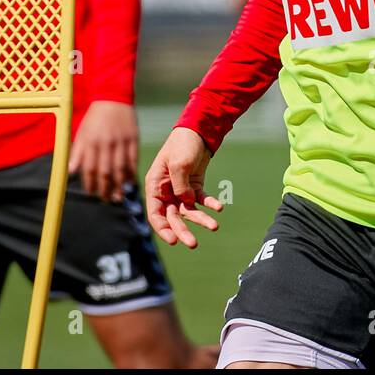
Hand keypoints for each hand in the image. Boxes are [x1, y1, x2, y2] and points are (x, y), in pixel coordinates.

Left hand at [69, 100, 138, 202]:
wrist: (113, 98)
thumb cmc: (94, 117)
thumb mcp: (81, 132)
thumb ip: (76, 152)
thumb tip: (70, 171)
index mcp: (91, 141)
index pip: (89, 168)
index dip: (90, 184)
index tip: (91, 193)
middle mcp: (106, 143)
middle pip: (105, 172)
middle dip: (105, 188)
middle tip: (104, 199)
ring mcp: (121, 141)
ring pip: (120, 169)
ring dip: (119, 185)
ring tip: (117, 197)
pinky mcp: (133, 139)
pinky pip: (133, 160)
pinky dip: (131, 173)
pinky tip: (129, 182)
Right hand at [144, 127, 222, 248]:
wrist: (198, 130)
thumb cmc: (183, 144)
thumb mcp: (179, 163)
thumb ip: (180, 186)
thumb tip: (187, 203)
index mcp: (155, 185)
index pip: (155, 213)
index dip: (162, 228)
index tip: (173, 241)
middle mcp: (166, 191)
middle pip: (172, 217)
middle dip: (182, 231)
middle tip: (193, 244)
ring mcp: (180, 190)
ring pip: (189, 211)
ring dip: (200, 219)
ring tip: (214, 226)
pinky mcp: (194, 186)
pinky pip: (202, 199)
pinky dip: (210, 204)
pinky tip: (219, 207)